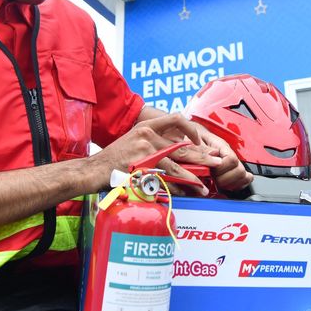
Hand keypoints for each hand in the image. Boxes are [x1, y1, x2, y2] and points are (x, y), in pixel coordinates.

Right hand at [89, 113, 218, 194]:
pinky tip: (185, 193)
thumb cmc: (114, 158)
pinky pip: (164, 179)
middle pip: (182, 146)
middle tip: (217, 163)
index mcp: (147, 127)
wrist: (93, 169)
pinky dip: (175, 188)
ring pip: (176, 166)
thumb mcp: (133, 140)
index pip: (176, 118)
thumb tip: (177, 149)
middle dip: (202, 157)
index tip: (200, 141)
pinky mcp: (140, 169)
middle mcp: (147, 136)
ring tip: (203, 187)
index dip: (192, 128)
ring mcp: (144, 152)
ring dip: (192, 178)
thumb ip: (154, 141)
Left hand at [180, 124, 251, 193]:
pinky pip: (245, 180)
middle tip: (212, 179)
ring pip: (244, 176)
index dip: (221, 169)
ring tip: (217, 182)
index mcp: (222, 146)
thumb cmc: (194, 139)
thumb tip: (211, 157)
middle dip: (224, 179)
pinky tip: (225, 185)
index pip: (231, 159)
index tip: (211, 171)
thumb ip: (201, 149)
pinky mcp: (235, 171)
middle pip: (240, 170)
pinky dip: (236, 185)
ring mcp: (234, 163)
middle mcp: (230, 155)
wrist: (195, 136)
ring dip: (230, 184)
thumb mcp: (193, 140)